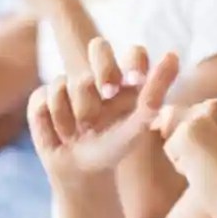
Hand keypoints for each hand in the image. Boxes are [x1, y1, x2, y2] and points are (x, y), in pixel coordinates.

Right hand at [27, 38, 180, 188]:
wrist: (82, 172)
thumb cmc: (114, 148)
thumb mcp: (138, 123)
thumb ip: (155, 91)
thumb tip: (173, 54)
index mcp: (126, 78)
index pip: (134, 51)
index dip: (131, 62)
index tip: (129, 85)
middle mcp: (98, 75)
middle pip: (99, 46)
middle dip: (101, 73)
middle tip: (105, 99)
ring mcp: (69, 83)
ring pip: (69, 81)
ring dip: (75, 115)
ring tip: (80, 132)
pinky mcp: (43, 96)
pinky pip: (45, 95)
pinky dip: (54, 120)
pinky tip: (60, 133)